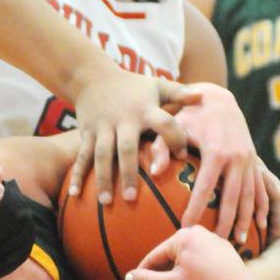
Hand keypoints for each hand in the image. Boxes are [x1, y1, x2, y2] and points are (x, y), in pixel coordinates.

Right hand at [68, 65, 201, 203]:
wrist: (92, 76)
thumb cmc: (132, 86)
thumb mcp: (156, 85)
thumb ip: (179, 93)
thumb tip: (203, 97)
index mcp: (144, 109)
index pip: (164, 124)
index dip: (175, 139)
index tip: (184, 158)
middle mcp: (122, 120)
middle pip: (126, 148)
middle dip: (129, 172)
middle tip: (133, 198)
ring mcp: (102, 127)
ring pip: (101, 156)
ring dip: (103, 179)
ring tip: (107, 202)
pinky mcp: (87, 133)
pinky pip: (82, 157)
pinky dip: (77, 175)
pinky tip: (76, 195)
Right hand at [124, 225, 261, 279]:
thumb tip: (129, 278)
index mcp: (183, 236)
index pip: (155, 257)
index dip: (140, 274)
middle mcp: (198, 232)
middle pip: (169, 260)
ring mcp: (212, 240)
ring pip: (183, 262)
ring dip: (170, 279)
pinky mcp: (223, 250)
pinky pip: (199, 261)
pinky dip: (189, 273)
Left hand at [150, 83, 268, 240]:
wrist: (217, 98)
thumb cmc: (188, 114)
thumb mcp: (173, 127)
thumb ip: (162, 148)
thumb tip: (155, 171)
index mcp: (216, 152)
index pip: (205, 188)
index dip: (196, 209)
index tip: (186, 228)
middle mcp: (237, 158)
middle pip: (232, 198)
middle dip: (226, 223)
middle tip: (216, 245)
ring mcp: (249, 160)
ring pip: (250, 196)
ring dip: (246, 220)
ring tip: (239, 242)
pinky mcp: (255, 161)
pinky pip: (262, 188)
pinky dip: (263, 206)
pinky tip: (261, 226)